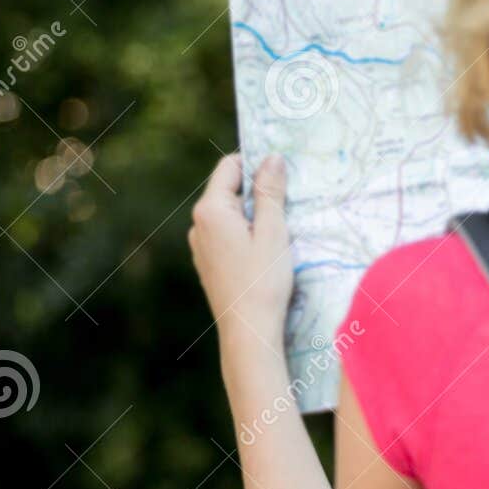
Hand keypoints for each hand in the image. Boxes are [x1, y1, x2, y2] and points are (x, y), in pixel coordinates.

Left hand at [189, 154, 293, 347]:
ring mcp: (200, 246)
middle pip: (230, 191)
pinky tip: (266, 253)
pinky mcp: (208, 263)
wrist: (248, 331)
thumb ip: (271, 191)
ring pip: (230, 216)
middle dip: (259, 193)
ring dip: (254, 216)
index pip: (230, 167)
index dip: (256, 163)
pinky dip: (246, 235)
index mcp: (210, 210)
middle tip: (290, 204)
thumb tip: (271, 157)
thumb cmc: (263, 280)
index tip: (283, 172)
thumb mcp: (274, 231)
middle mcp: (198, 224)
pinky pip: (227, 236)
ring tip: (281, 232)